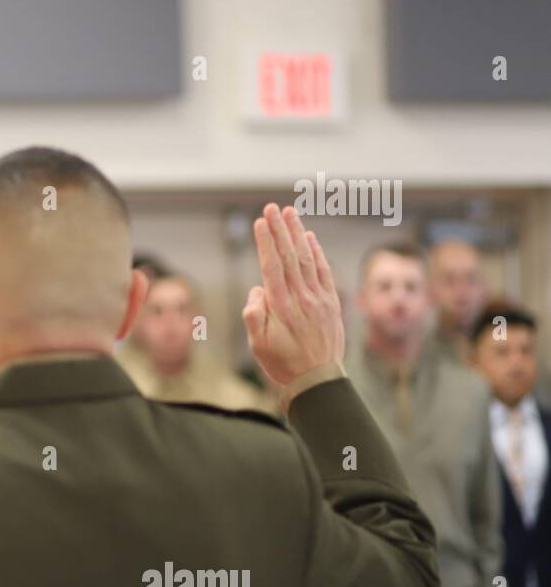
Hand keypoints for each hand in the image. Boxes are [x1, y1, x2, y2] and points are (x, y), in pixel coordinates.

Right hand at [242, 204, 344, 387]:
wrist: (319, 379)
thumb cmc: (284, 363)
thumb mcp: (258, 344)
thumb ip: (254, 315)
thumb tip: (257, 290)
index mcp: (280, 306)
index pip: (272, 266)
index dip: (266, 242)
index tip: (260, 222)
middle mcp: (301, 297)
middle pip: (289, 256)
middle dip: (280, 229)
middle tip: (272, 208)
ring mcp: (319, 298)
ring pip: (307, 259)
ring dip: (297, 234)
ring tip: (290, 213)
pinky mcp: (331, 302)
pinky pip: (324, 271)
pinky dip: (317, 252)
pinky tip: (310, 237)